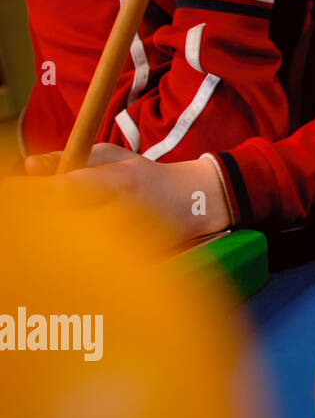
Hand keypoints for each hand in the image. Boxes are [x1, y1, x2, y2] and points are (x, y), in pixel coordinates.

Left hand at [21, 144, 232, 244]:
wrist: (193, 204)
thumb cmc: (144, 176)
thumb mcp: (113, 156)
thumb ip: (69, 157)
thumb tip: (28, 165)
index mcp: (118, 182)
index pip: (64, 190)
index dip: (34, 193)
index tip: (13, 191)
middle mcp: (123, 212)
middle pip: (63, 221)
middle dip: (41, 216)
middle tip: (32, 212)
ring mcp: (129, 241)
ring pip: (75, 244)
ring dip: (59, 236)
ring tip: (60, 227)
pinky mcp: (132, 261)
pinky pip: (91, 260)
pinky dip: (77, 253)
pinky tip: (78, 245)